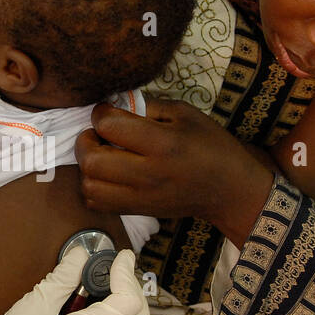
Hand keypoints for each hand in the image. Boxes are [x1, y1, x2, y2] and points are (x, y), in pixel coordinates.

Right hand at [0, 247, 148, 314]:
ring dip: (123, 302)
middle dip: (131, 287)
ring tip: (102, 281)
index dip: (128, 275)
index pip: (129, 303)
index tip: (120, 256)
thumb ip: (62, 278)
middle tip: (114, 267)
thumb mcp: (33, 306)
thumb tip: (81, 256)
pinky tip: (90, 303)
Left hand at [73, 97, 274, 246]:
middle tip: (98, 134)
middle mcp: (149, 173)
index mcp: (163, 143)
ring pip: (90, 186)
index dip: (100, 113)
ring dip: (87, 167)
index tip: (107, 111)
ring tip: (102, 154)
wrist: (229, 190)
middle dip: (85, 141)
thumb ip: (149, 106)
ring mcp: (141, 196)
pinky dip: (93, 187)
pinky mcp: (138, 211)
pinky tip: (107, 175)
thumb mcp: (186, 114)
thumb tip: (115, 103)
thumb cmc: (210, 145)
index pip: (110, 126)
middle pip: (92, 160)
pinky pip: (97, 203)